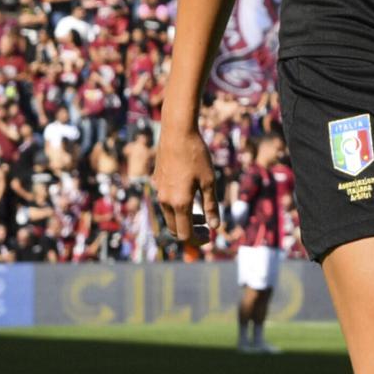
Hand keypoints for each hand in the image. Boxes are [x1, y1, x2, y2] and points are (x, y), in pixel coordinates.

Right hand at [152, 123, 216, 249]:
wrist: (177, 133)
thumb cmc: (197, 156)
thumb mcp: (209, 181)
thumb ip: (211, 206)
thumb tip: (216, 226)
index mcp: (180, 203)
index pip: (185, 234)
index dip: (198, 240)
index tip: (210, 235)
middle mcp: (165, 200)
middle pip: (174, 229)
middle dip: (191, 232)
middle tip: (207, 228)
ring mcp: (159, 191)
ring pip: (169, 216)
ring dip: (184, 220)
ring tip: (201, 214)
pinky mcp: (157, 182)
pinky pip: (165, 203)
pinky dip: (177, 208)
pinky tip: (190, 196)